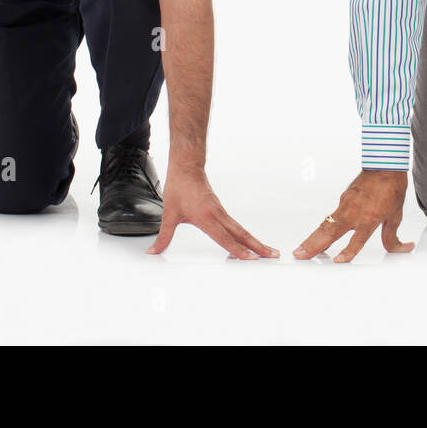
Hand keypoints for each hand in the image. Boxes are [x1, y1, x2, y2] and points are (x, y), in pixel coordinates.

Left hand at [146, 165, 277, 258]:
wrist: (187, 168)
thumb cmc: (180, 188)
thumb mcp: (169, 214)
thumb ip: (163, 237)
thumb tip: (153, 251)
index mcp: (206, 218)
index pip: (225, 238)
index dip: (239, 250)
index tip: (252, 259)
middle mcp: (218, 215)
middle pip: (241, 234)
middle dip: (258, 246)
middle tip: (273, 255)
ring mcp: (221, 212)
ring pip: (241, 230)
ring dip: (255, 241)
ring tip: (268, 251)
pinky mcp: (220, 210)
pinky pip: (236, 226)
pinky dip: (245, 235)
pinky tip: (249, 242)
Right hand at [294, 169, 414, 262]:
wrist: (384, 165)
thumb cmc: (391, 188)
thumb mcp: (396, 215)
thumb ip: (392, 236)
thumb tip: (403, 248)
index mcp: (370, 218)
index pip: (357, 239)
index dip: (348, 251)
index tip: (338, 261)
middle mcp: (354, 213)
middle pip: (331, 232)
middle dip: (314, 246)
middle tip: (301, 256)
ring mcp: (346, 205)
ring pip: (325, 225)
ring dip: (311, 238)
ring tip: (300, 250)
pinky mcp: (343, 199)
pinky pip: (330, 217)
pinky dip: (320, 228)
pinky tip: (314, 236)